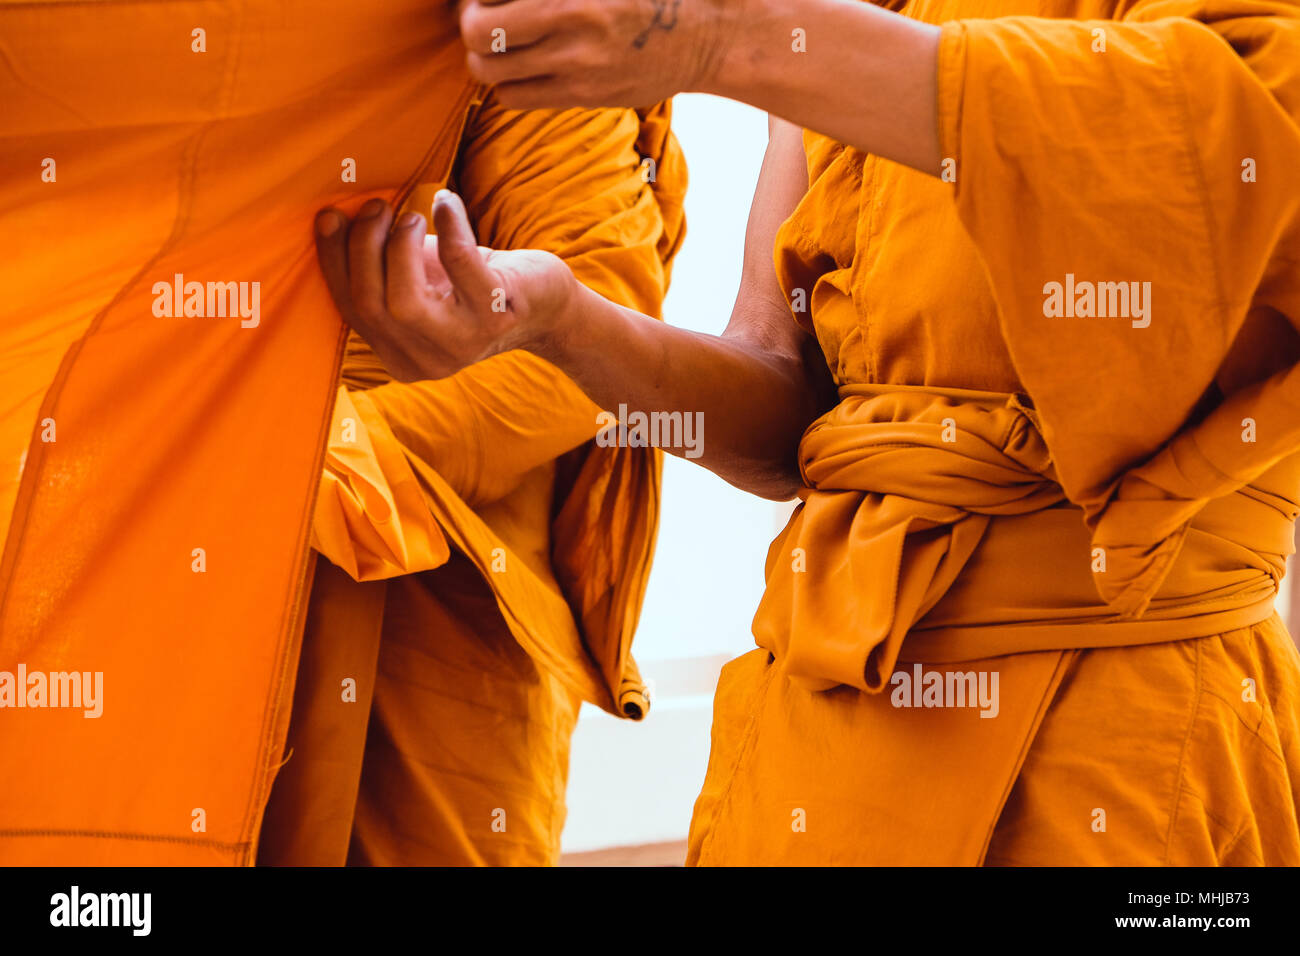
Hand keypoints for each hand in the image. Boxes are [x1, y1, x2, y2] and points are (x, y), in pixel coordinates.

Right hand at [314, 191, 576, 381]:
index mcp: (399, 356)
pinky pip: (460, 265)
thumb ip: (378, 267)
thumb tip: (333, 217)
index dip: (334, 261)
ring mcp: (462, 343)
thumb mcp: (418, 281)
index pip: (351, 311)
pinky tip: (446, 202)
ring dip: (397, 247)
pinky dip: (449, 227)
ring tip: (407, 213)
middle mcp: (427, 362)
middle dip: (363, 249)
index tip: (330, 216)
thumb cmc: (470, 285)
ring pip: (403, 301)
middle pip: (370, 306)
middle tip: (377, 208)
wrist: (543, 304)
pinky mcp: (496, 315)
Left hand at [458, 0, 744, 107]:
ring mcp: (576, 71)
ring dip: (485, 58)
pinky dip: (509, 83)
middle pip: (478, 37)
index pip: (490, 4)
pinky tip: (526, 65)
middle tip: (487, 15)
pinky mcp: (583, 98)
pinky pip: (518, 98)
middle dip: (471, 25)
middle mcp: (570, 34)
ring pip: (490, 76)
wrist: (707, 35)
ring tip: (502, 44)